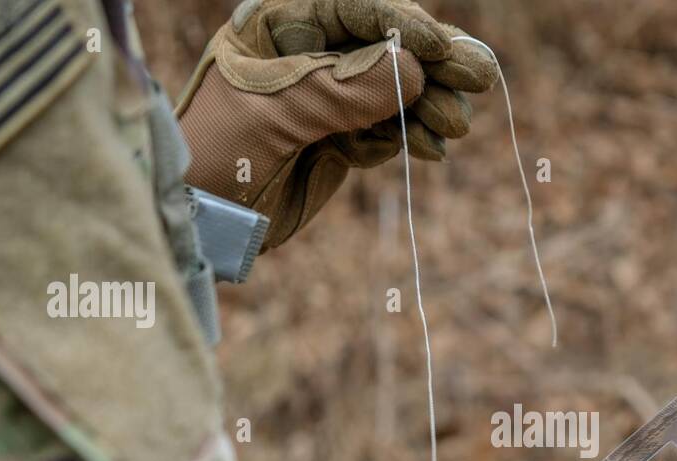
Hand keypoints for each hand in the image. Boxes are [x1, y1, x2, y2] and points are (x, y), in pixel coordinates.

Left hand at [176, 0, 496, 249]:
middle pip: (385, 46)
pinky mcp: (336, 137)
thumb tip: (412, 70)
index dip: (403, 24)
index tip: (441, 49)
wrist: (198, 223)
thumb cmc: (215, 156)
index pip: (355, 8)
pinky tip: (431, 149)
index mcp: (280, 24)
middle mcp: (307, 53)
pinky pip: (385, 128)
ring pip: (393, 90)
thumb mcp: (273, 115)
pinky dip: (409, 137)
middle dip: (433, 64)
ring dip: (428, 105)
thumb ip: (341, 91)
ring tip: (453, 126)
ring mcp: (324, 97)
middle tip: (479, 79)